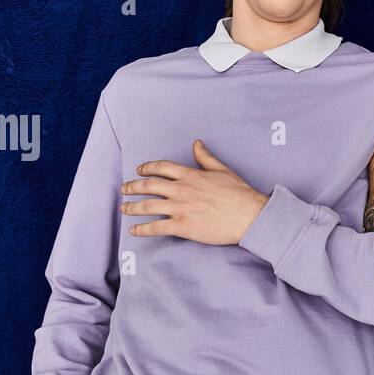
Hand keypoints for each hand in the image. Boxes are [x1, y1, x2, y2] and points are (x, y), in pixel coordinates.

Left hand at [120, 141, 269, 244]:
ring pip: (148, 206)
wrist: (249, 216)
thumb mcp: (222, 170)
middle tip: (125, 189)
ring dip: (132, 207)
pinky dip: (142, 229)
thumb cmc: (239, 193)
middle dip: (133, 186)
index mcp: (190, 175)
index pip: (161, 168)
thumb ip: (205, 157)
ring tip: (124, 208)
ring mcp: (180, 208)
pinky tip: (134, 231)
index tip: (139, 171)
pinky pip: (156, 227)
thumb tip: (196, 144)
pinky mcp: (183, 227)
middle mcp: (181, 190)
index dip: (147, 168)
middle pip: (149, 185)